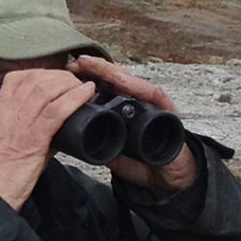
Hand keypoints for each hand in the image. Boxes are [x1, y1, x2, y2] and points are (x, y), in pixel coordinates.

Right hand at [0, 69, 93, 209]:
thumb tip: (58, 127)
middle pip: (36, 79)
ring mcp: (21, 123)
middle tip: (74, 83)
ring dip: (69, 84)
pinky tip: (86, 93)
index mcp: (0, 110)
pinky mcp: (34, 138)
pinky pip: (56, 111)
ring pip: (47, 90)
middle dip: (59, 76)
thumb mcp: (8, 141)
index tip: (55, 78)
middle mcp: (9, 112)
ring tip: (83, 87)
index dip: (41, 73)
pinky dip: (74, 99)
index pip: (18, 78)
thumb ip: (29, 130)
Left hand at [68, 56, 199, 195]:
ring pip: (132, 82)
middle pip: (117, 80)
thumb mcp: (115, 154)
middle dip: (97, 69)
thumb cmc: (146, 162)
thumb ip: (101, 143)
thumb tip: (77, 141)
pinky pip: (153, 95)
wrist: (171, 178)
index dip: (88, 78)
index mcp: (126, 110)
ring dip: (112, 72)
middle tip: (77, 62)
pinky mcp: (168, 113)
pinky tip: (122, 80)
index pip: (106, 87)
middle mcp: (140, 103)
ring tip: (94, 65)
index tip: (69, 71)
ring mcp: (154, 106)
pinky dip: (138, 87)